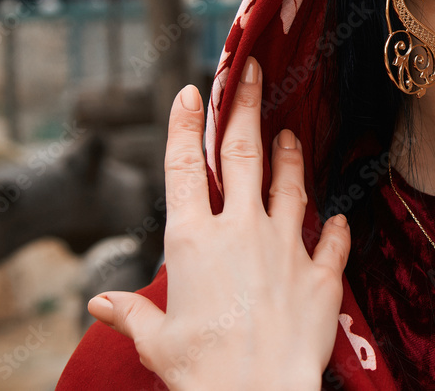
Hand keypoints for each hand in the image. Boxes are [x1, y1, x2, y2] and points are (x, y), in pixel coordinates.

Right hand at [86, 56, 351, 389]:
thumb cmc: (201, 370)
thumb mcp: (155, 339)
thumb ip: (129, 313)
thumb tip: (99, 305)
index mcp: (193, 240)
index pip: (184, 166)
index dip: (185, 125)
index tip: (191, 92)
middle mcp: (240, 230)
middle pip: (242, 154)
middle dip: (245, 107)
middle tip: (251, 73)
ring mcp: (284, 246)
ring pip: (289, 184)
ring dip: (289, 156)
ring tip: (290, 134)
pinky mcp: (319, 273)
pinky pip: (331, 240)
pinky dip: (333, 227)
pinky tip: (335, 217)